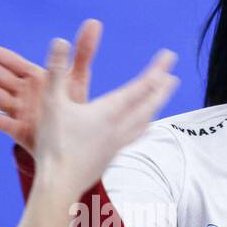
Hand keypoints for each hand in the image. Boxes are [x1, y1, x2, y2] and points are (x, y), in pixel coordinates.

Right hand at [0, 18, 101, 153]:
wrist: (76, 138)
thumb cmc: (76, 104)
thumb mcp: (78, 77)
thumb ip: (83, 51)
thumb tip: (95, 22)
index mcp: (36, 79)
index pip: (13, 63)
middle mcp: (25, 94)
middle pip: (2, 78)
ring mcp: (22, 112)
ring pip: (0, 98)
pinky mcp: (22, 131)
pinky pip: (5, 124)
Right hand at [31, 36, 177, 197]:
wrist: (59, 186)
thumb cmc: (54, 145)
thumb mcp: (52, 103)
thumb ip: (55, 70)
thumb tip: (60, 40)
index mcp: (109, 113)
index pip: (140, 88)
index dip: (156, 70)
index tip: (169, 57)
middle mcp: (119, 128)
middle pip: (149, 106)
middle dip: (162, 89)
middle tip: (173, 77)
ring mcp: (116, 144)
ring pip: (143, 122)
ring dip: (154, 108)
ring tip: (161, 100)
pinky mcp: (110, 157)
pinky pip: (133, 136)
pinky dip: (142, 126)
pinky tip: (140, 128)